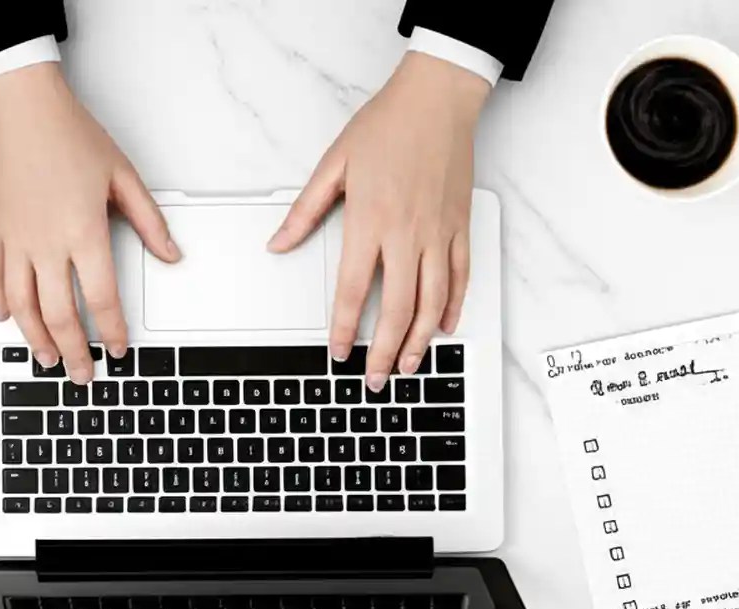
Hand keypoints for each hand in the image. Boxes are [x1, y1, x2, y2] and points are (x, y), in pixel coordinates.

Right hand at [0, 63, 179, 383]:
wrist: (22, 106)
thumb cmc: (70, 135)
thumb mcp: (123, 176)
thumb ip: (149, 222)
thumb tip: (171, 255)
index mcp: (84, 233)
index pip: (101, 299)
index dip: (112, 332)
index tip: (119, 349)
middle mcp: (46, 243)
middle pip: (59, 314)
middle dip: (73, 351)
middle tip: (83, 373)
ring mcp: (14, 239)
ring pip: (21, 305)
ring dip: (35, 338)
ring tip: (46, 358)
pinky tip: (6, 318)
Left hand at [268, 53, 489, 390]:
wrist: (437, 99)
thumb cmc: (386, 126)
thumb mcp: (334, 165)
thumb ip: (305, 211)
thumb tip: (277, 244)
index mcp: (370, 221)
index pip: (355, 290)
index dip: (345, 329)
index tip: (339, 353)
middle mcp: (407, 233)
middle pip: (398, 309)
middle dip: (384, 352)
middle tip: (376, 379)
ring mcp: (439, 233)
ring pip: (433, 302)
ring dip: (419, 341)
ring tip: (408, 366)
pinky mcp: (461, 226)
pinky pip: (460, 277)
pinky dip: (453, 307)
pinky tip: (444, 327)